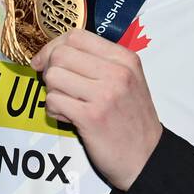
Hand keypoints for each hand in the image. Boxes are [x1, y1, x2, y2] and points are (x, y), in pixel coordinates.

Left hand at [29, 28, 162, 190]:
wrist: (147, 157)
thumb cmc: (132, 119)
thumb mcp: (128, 80)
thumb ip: (99, 63)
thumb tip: (55, 52)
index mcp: (125, 59)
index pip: (77, 36)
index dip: (54, 46)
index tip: (46, 60)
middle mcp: (117, 72)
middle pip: (61, 54)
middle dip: (49, 70)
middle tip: (57, 86)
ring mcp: (104, 94)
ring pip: (53, 76)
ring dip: (52, 92)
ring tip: (66, 104)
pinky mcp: (91, 117)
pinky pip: (53, 101)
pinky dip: (54, 110)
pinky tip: (67, 117)